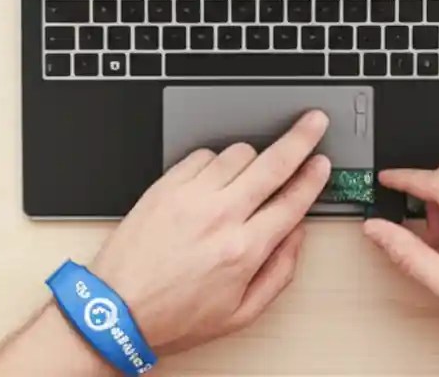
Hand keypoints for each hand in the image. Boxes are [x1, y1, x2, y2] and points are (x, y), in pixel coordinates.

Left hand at [90, 110, 330, 354]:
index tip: (322, 164)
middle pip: (272, 164)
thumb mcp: (240, 314)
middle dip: (301, 139)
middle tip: (313, 123)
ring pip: (238, 153)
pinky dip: (215, 161)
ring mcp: (191, 197)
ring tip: (250, 174)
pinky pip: (202, 155)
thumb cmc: (174, 316)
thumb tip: (297, 237)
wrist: (116, 312)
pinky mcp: (165, 187)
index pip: (291, 202)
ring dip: (252, 157)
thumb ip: (279, 273)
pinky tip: (214, 179)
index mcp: (243, 250)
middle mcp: (220, 217)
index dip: (313, 178)